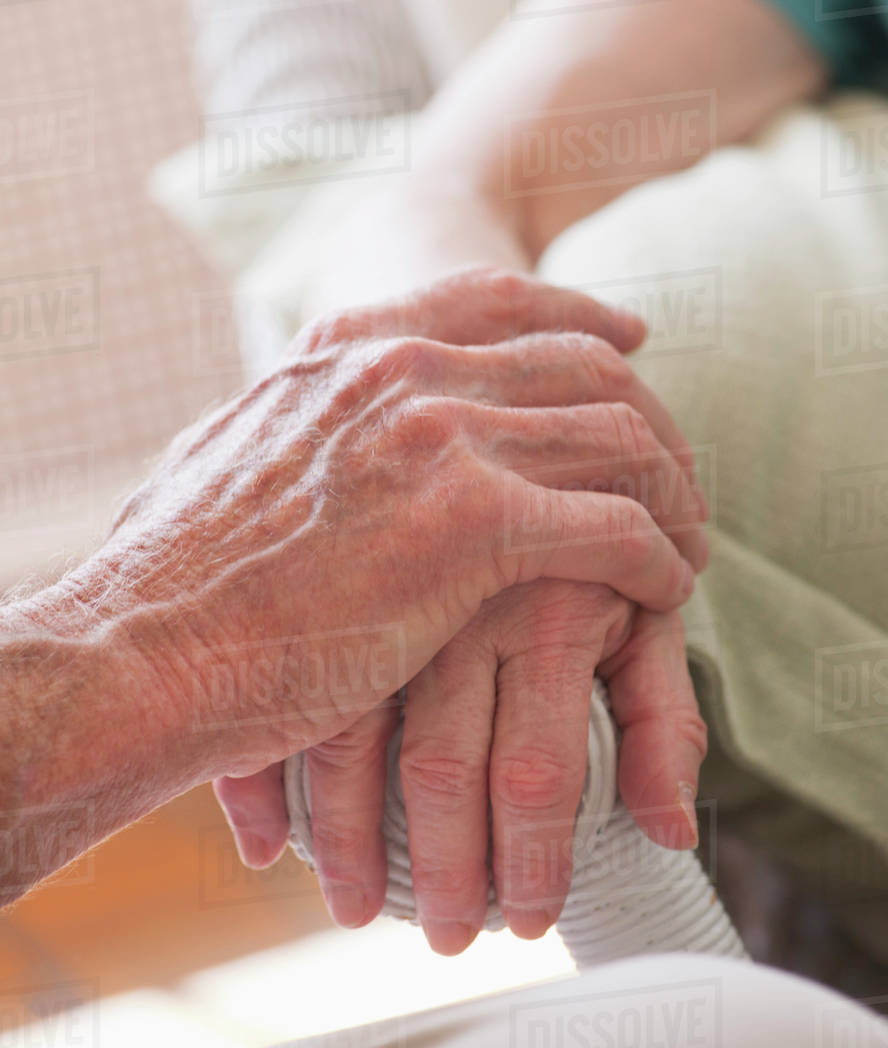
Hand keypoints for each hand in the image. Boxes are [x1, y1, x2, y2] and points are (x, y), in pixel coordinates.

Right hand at [103, 268, 701, 786]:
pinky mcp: (471, 525)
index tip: (629, 339)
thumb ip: (281, 418)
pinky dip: (658, 559)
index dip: (580, 311)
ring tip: (684, 543)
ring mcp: (440, 437)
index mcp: (345, 348)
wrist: (140, 650)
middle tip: (676, 474)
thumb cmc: (175, 576)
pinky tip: (663, 589)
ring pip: (617, 439)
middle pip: (581, 366)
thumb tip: (287, 417)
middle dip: (647, 418)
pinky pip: (616, 529)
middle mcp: (400, 370)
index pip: (496, 295)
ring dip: (671, 493)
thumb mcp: (221, 453)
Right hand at [216, 582, 705, 953]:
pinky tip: (272, 846)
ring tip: (364, 911)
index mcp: (559, 601)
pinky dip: (276, 791)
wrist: (391, 472)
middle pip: (449, 779)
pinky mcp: (328, 583)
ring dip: (357, 856)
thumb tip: (668, 833)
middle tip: (452, 933)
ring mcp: (392, 585)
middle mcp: (471, 599)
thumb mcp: (634, 622)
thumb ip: (661, 716)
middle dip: (452, 881)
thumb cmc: (580, 552)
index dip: (537, 863)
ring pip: (363, 760)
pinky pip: (297, 704)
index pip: (544, 774)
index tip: (527, 910)